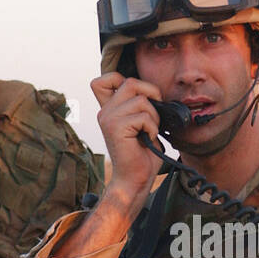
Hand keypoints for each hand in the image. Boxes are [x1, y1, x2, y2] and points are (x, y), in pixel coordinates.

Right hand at [90, 73, 161, 204]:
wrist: (136, 179)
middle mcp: (105, 112)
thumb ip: (139, 105)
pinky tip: (146, 140)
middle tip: (154, 115)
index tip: (140, 96)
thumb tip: (155, 91)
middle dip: (151, 94)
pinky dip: (152, 128)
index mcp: (109, 109)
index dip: (123, 79)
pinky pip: (144, 117)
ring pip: (142, 100)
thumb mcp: (140, 123)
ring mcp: (109, 119)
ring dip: (154, 117)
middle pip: (130, 82)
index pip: (103, 80)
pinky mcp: (116, 128)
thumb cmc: (142, 154)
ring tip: (149, 133)